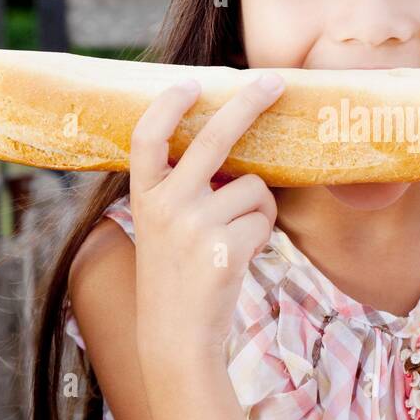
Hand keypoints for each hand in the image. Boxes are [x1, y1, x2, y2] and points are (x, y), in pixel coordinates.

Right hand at [129, 71, 284, 369]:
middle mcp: (167, 206)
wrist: (175, 338)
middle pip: (215, 139)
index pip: (148, 138)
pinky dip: (262, 235)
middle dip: (249, 103)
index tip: (191, 82)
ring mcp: (195, 227)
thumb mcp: (163, 228)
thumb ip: (185, 189)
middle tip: (274, 81)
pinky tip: (239, 258)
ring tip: (232, 241)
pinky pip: (265, 219)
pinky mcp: (226, 249)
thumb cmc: (176, 277)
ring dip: (257, 210)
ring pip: (255, 189)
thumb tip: (231, 143)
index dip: (169, 106)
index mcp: (145, 197)